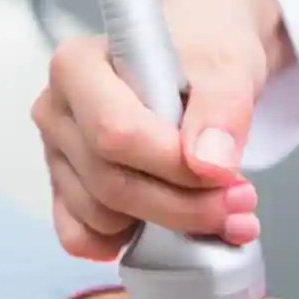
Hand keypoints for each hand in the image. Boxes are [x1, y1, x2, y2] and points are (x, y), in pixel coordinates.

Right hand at [31, 0, 292, 258]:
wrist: (201, 61)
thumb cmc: (203, 53)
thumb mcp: (227, 68)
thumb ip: (221, 112)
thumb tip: (209, 166)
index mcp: (78, 67)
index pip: (116, 134)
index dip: (174, 166)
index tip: (227, 174)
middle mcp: (57, 112)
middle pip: (111, 183)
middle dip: (183, 205)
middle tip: (241, 202)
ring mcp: (59, 155)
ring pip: (102, 216)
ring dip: (168, 227)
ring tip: (225, 209)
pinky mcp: (69, 190)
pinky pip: (81, 237)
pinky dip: (128, 244)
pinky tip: (171, 233)